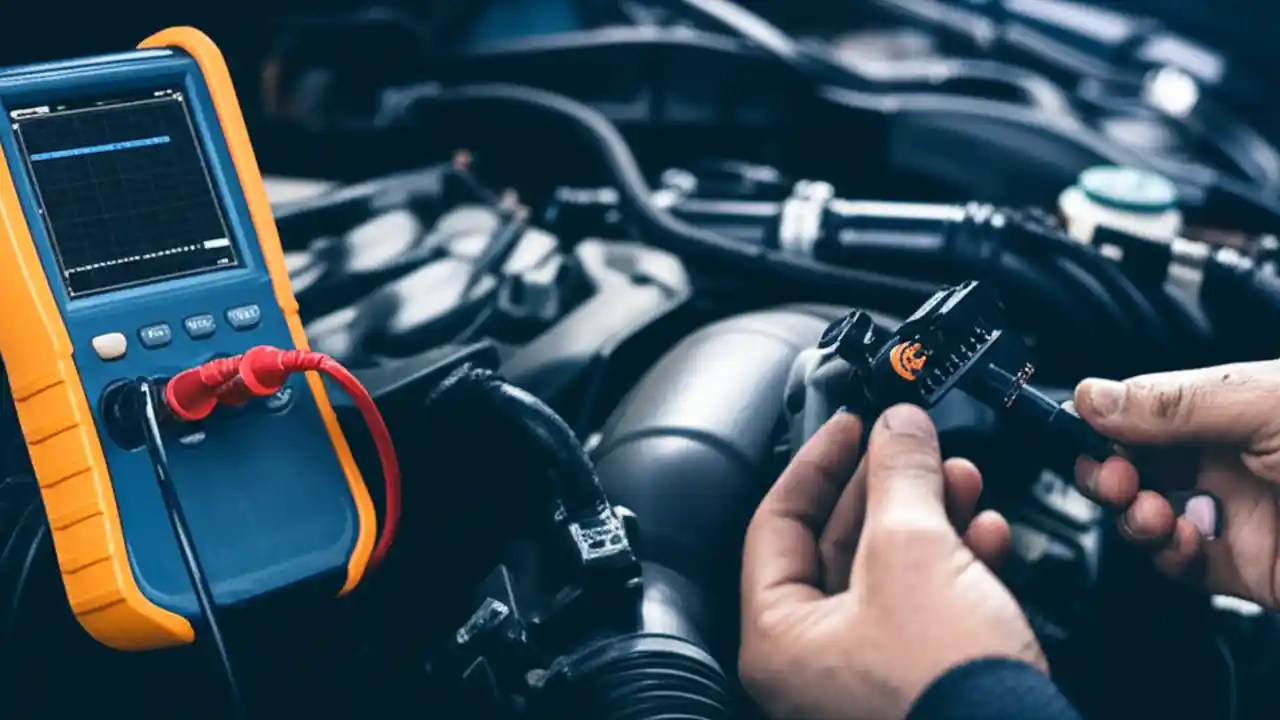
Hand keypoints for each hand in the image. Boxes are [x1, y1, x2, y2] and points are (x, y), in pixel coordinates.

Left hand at [740, 405, 1043, 719]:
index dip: (817, 463)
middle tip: (913, 444)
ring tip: (961, 479)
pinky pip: (926, 606)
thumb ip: (900, 474)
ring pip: (890, 571)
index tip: (852, 425)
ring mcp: (867, 674)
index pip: (778, 523)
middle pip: (839, 544)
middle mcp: (813, 661)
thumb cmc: (947, 686)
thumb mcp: (913, 550)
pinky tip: (986, 535)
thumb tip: (898, 424)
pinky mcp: (920, 680)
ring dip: (930, 517)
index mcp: (779, 635)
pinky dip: (956, 564)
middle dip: (888, 486)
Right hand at [1073, 360, 1279, 608]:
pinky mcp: (1249, 567)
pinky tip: (1182, 541)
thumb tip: (1092, 396)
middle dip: (1108, 472)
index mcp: (1236, 407)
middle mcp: (1234, 458)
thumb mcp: (1267, 405)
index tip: (1078, 430)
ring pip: (1152, 515)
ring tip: (1150, 513)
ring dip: (1135, 516)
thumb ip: (1176, 402)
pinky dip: (1169, 556)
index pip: (1149, 408)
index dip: (1108, 421)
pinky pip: (1184, 566)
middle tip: (1111, 479)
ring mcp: (1239, 513)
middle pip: (1139, 463)